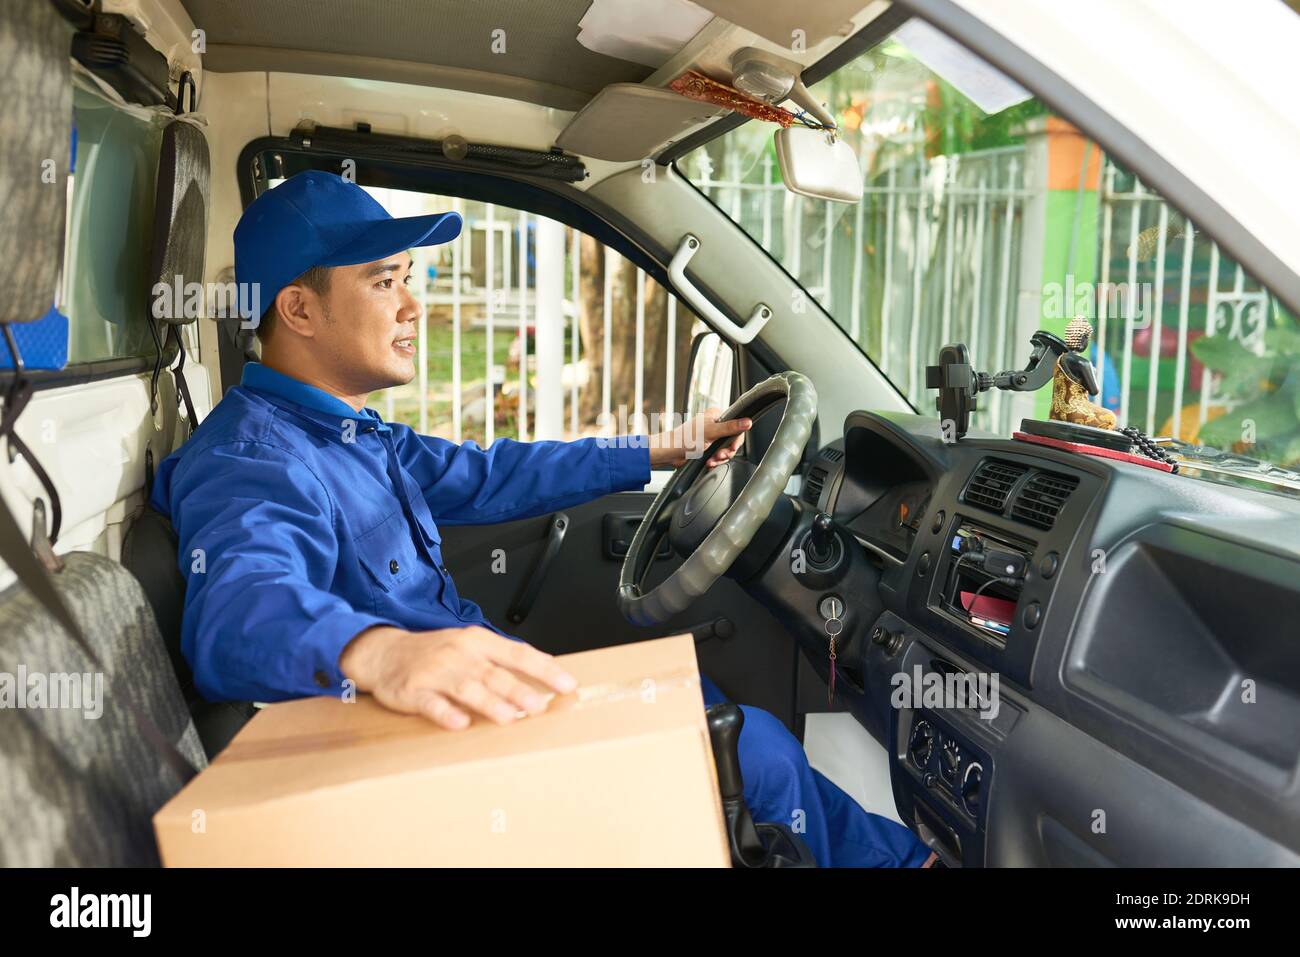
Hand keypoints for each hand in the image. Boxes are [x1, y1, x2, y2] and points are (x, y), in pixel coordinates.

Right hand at [339, 625, 576, 729]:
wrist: (384, 652)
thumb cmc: (435, 652)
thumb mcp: (470, 646)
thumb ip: (503, 659)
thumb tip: (545, 672)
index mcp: (478, 641)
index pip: (518, 653)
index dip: (545, 669)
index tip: (567, 685)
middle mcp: (459, 654)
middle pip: (495, 673)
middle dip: (520, 690)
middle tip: (541, 706)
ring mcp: (436, 672)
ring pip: (467, 688)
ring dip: (489, 703)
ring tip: (510, 717)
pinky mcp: (413, 691)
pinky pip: (432, 704)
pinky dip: (446, 713)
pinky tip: (460, 724)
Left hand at [649, 408, 751, 468]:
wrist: (671, 452)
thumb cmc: (686, 439)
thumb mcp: (711, 432)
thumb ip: (731, 427)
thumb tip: (747, 421)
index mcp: (716, 416)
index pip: (736, 426)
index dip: (736, 439)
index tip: (732, 446)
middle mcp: (715, 425)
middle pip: (732, 440)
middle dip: (727, 451)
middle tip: (721, 455)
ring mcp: (712, 437)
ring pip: (726, 450)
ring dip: (720, 457)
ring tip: (712, 460)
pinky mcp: (708, 448)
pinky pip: (718, 456)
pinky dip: (715, 461)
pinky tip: (709, 462)